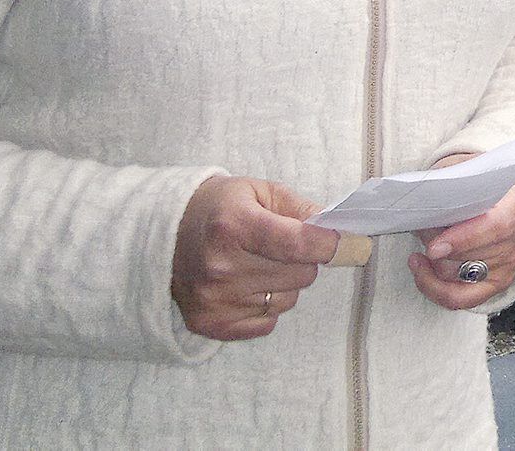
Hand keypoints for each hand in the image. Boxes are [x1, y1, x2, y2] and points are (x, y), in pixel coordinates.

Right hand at [170, 175, 337, 341]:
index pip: (298, 244)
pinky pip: (268, 321)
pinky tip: (244, 287)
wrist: (165, 235)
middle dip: (302, 260)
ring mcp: (214, 299)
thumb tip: (343, 234)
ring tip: (254, 265)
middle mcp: (221, 266)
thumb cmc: (221, 208)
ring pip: (288, 300)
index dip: (330, 245)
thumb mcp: (261, 192)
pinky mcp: (210, 324)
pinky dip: (265, 306)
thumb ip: (303, 210)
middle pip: (301, 274)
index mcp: (234, 226)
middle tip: (277, 247)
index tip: (349, 243)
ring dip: (282, 285)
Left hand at [410, 160, 514, 311]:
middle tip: (420, 236)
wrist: (483, 188)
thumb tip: (423, 211)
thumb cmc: (469, 179)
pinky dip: (438, 289)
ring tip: (421, 248)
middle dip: (442, 252)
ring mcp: (514, 257)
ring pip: (466, 275)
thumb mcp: (459, 168)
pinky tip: (423, 272)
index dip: (465, 239)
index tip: (435, 247)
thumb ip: (447, 185)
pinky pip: (465, 297)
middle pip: (480, 255)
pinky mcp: (501, 279)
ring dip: (436, 265)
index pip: (498, 225)